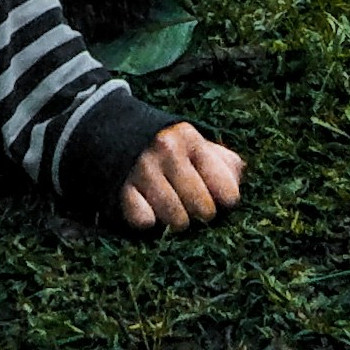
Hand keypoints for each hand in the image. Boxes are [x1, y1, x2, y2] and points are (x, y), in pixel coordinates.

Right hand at [120, 123, 244, 233]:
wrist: (112, 129)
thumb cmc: (167, 146)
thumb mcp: (195, 144)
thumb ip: (223, 162)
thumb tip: (237, 184)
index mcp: (191, 139)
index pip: (227, 191)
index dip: (224, 201)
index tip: (217, 198)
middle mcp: (167, 149)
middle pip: (204, 210)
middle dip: (200, 213)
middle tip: (191, 204)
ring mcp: (143, 168)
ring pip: (177, 220)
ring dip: (176, 221)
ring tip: (172, 207)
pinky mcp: (122, 187)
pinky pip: (145, 221)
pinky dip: (148, 221)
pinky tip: (148, 207)